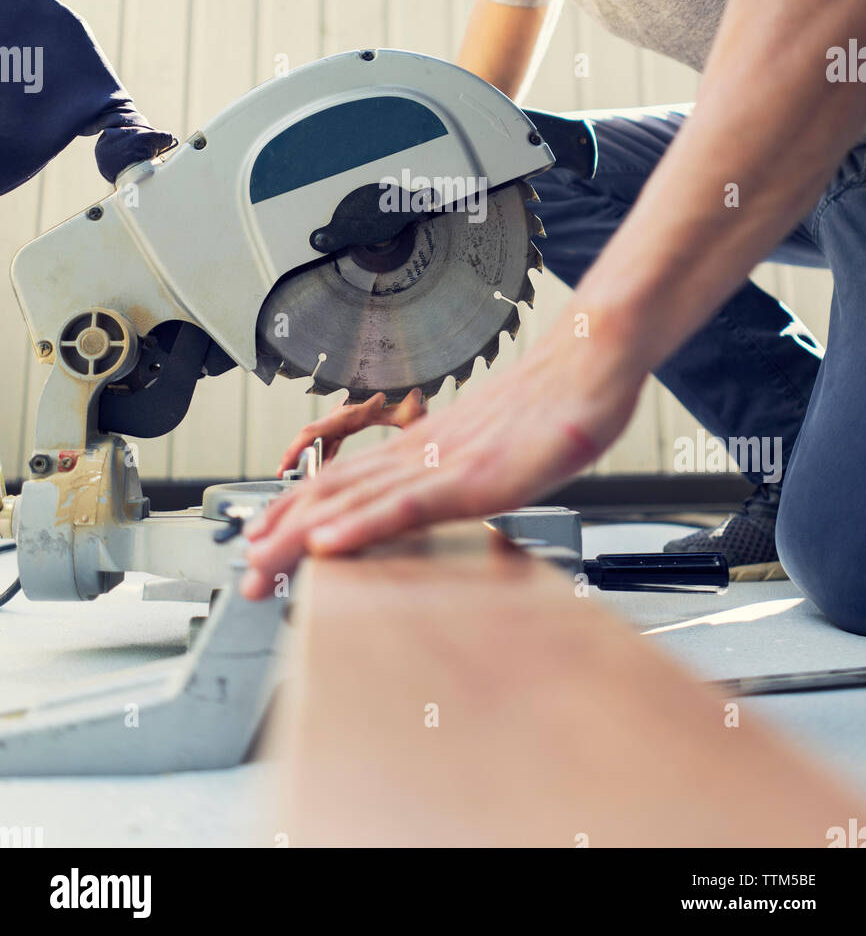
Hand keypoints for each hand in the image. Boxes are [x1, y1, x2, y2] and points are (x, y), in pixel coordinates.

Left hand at [240, 303, 644, 598]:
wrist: (589, 366)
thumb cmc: (554, 408)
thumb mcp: (498, 447)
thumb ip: (461, 472)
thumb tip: (442, 495)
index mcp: (425, 450)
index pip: (347, 482)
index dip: (299, 511)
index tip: (264, 540)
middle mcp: (422, 454)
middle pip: (337, 493)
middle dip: (284, 533)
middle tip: (245, 569)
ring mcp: (443, 464)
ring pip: (357, 500)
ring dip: (302, 534)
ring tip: (261, 561)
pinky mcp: (472, 477)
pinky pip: (406, 505)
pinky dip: (361, 526)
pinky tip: (327, 545)